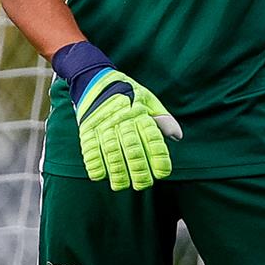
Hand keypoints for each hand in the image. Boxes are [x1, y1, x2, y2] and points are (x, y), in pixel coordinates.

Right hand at [74, 70, 182, 191]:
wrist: (94, 78)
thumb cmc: (127, 92)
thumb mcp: (148, 100)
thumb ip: (162, 119)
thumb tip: (177, 136)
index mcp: (139, 113)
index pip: (152, 139)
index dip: (158, 158)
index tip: (162, 173)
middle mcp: (122, 120)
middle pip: (132, 149)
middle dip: (139, 170)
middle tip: (143, 184)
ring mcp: (103, 125)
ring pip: (111, 152)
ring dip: (117, 172)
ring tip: (122, 186)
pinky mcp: (87, 129)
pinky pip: (90, 149)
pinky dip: (94, 164)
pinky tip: (99, 176)